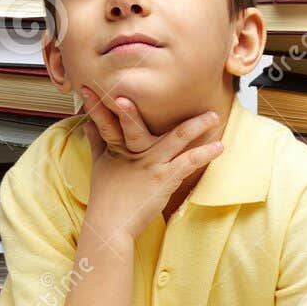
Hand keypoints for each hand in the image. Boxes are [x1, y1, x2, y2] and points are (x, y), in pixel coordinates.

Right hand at [77, 84, 223, 243]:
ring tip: (214, 116)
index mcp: (117, 145)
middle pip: (146, 120)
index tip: (103, 80)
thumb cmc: (105, 197)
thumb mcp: (98, 165)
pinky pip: (188, 162)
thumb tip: (87, 124)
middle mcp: (134, 150)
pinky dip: (205, 153)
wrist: (110, 225)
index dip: (104, 99)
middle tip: (183, 84)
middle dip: (159, 100)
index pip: (111, 117)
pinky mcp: (163, 179)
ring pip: (177, 137)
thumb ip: (96, 141)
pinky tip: (219, 147)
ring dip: (198, 125)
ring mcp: (150, 163)